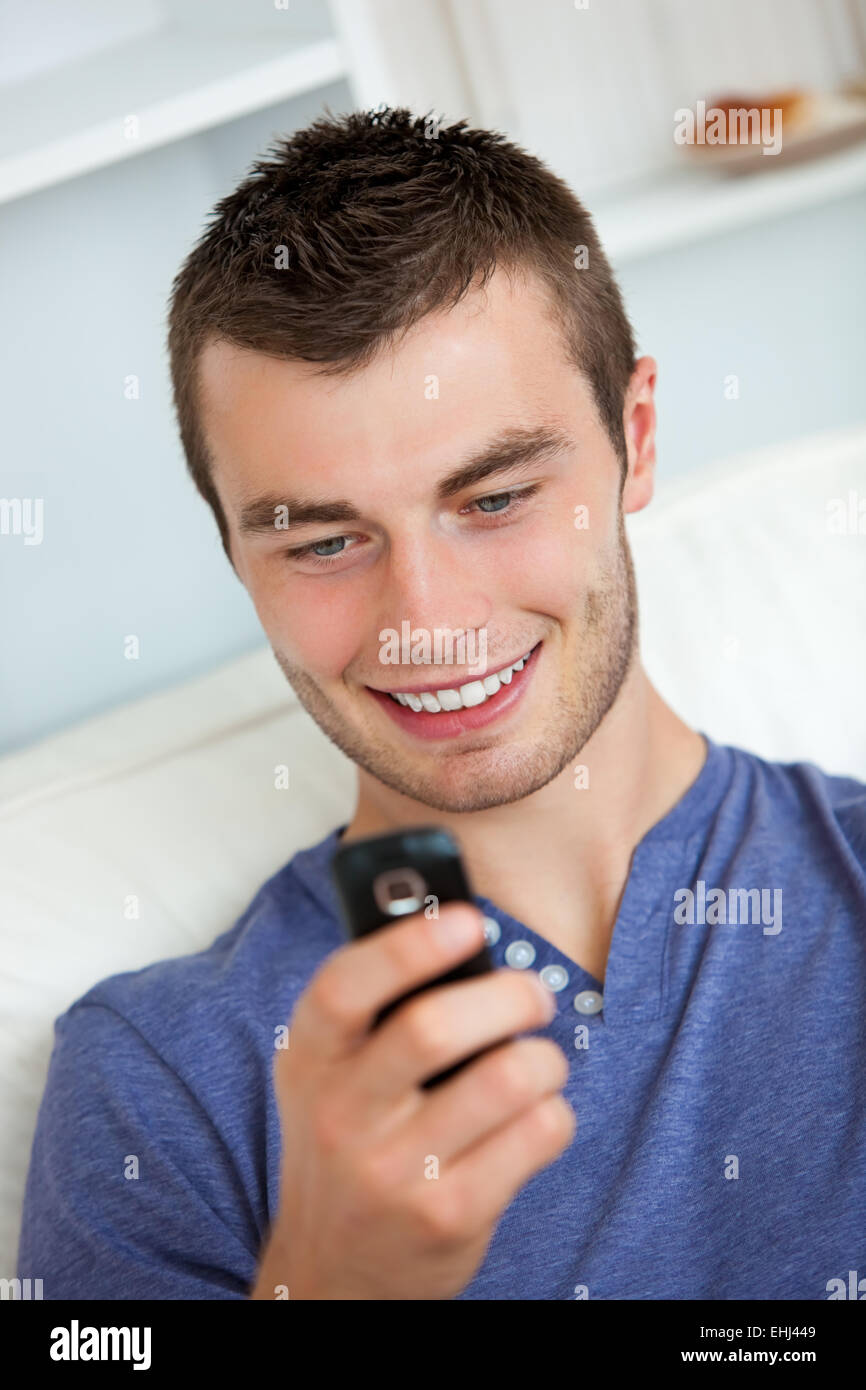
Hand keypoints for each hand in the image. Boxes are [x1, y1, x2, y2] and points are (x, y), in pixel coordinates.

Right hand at [250, 901, 574, 1299]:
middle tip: (535, 993)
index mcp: (310, 1059)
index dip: (409, 945)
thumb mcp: (331, 1074)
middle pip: (433, 1028)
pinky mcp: (447, 1216)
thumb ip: (377, 1009)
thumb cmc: (350, 1140)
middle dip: (509, 995)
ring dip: (545, 1058)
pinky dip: (554, 1113)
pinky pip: (536, 1135)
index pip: (344, 988)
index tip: (469, 921)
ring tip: (540, 1061)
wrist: (334, 1271)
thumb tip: (461, 929)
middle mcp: (341, 1115)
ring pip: (505, 1080)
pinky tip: (535, 1118)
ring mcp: (393, 1171)